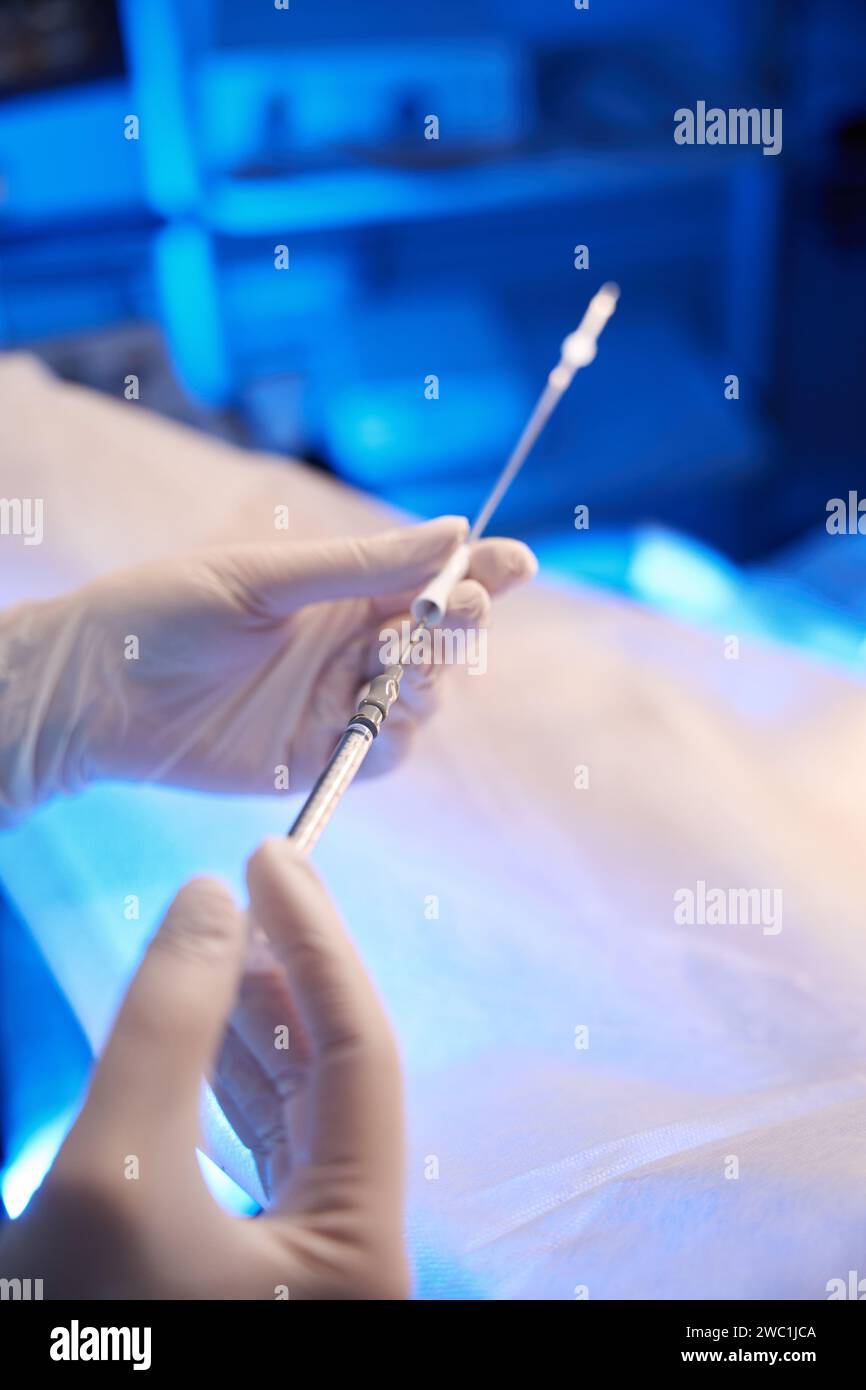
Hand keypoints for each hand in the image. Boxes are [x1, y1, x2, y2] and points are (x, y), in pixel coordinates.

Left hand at [0, 517, 534, 817]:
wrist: (93, 692)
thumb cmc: (160, 612)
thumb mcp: (259, 577)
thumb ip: (355, 566)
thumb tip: (451, 531)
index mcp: (339, 590)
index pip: (427, 578)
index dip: (479, 571)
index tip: (514, 563)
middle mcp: (348, 646)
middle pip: (438, 641)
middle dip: (461, 626)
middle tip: (457, 613)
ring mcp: (335, 703)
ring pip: (421, 701)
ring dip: (431, 684)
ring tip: (407, 667)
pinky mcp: (314, 758)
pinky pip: (380, 756)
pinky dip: (393, 741)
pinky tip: (383, 721)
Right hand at [0, 839, 408, 1298]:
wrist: (38, 1384)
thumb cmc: (88, 1331)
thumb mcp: (115, 1173)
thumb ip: (167, 1030)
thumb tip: (213, 899)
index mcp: (358, 1250)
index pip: (360, 1053)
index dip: (316, 941)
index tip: (272, 854)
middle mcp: (350, 1263)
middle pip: (332, 1084)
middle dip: (284, 979)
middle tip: (238, 895)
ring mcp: (299, 1277)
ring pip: (291, 1120)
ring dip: (250, 1028)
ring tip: (211, 950)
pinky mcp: (245, 1283)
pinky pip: (254, 1158)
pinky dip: (222, 1089)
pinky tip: (192, 1043)